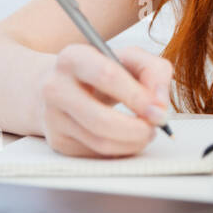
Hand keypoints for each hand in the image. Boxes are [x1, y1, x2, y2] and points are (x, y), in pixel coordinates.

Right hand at [34, 44, 172, 157]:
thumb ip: (154, 71)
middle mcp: (55, 87)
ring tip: (146, 132)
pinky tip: (126, 137)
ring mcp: (52, 117)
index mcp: (73, 58)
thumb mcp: (129, 59)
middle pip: (101, 120)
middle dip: (137, 128)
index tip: (159, 110)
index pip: (107, 76)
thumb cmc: (102, 70)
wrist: (62, 85)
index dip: (137, 97)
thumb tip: (159, 106)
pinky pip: (97, 154)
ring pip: (100, 142)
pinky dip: (120, 150)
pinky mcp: (57, 141)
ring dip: (133, 143)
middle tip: (156, 126)